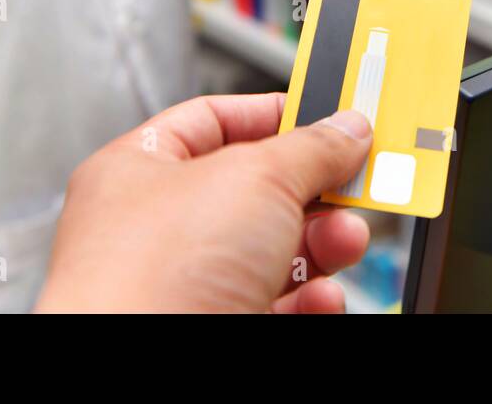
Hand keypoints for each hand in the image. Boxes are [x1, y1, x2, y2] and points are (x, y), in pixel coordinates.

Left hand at [36, 94, 372, 312]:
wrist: (138, 381)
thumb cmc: (152, 277)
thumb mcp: (256, 178)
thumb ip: (310, 147)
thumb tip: (346, 129)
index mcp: (139, 171)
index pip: (213, 121)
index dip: (274, 114)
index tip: (327, 116)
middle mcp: (157, 229)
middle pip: (257, 191)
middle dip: (315, 190)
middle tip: (353, 182)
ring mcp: (185, 287)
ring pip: (274, 253)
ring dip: (323, 244)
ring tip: (344, 240)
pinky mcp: (216, 328)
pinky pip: (279, 305)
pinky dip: (311, 299)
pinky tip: (321, 296)